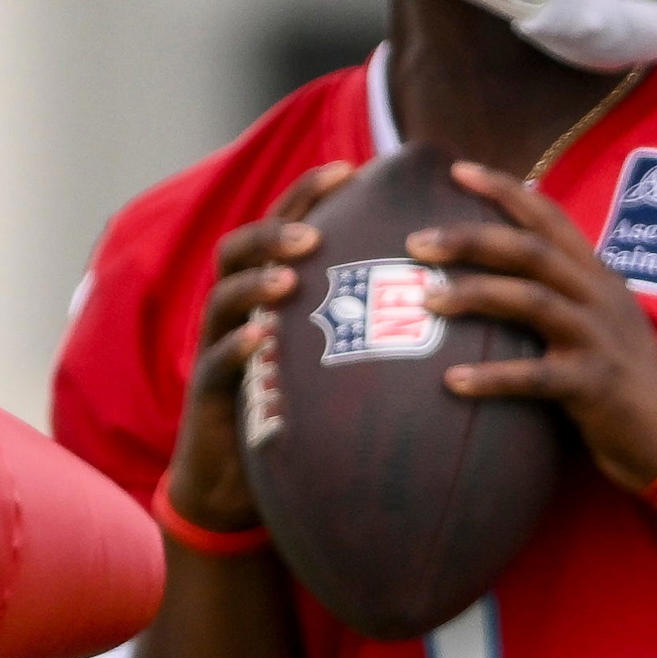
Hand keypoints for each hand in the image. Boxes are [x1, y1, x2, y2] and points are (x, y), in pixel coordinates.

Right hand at [165, 160, 354, 534]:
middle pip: (239, 247)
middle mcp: (234, 310)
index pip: (282, 225)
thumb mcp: (334, 361)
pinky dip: (239, 344)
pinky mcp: (208, 392)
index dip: (309, 193)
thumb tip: (448, 292)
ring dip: (256, 280)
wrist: (238, 487)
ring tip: (291, 276)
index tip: (352, 170)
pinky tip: (263, 337)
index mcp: (265, 292)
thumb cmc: (299, 416)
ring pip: (223, 296)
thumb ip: (369, 324)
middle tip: (315, 231)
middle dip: (276, 230)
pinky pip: (217, 361)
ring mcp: (217, 347)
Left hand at [417, 164, 656, 487]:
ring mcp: (597, 338)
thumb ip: (561, 290)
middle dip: (472, 239)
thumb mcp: (599, 319)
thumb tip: (501, 271)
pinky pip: (534, 377)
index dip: (504, 189)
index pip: (549, 216)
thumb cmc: (623, 378)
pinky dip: (491, 377)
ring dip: (475, 296)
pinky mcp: (593, 385)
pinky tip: (452, 380)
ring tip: (427, 302)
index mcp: (596, 275)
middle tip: (417, 243)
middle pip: (531, 250)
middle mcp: (598, 297)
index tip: (457, 169)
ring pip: (531, 300)